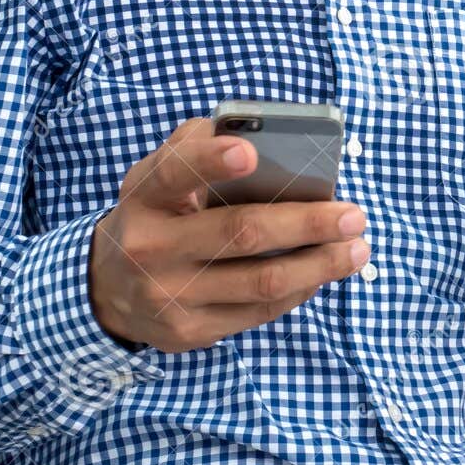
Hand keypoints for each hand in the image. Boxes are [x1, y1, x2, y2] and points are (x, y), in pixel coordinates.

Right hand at [88, 117, 370, 351]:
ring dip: (320, 265)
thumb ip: (195, 146)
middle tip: (354, 215)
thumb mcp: (155, 175)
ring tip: (357, 249)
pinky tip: (324, 272)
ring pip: (261, 281)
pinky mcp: (189, 331)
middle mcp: (152, 247)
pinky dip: (300, 289)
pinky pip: (258, 311)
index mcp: (144, 197)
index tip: (251, 151)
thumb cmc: (155, 214)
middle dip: (307, 223)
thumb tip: (256, 133)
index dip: (212, 162)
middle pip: (240, 233)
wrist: (106, 289)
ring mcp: (170, 295)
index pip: (175, 173)